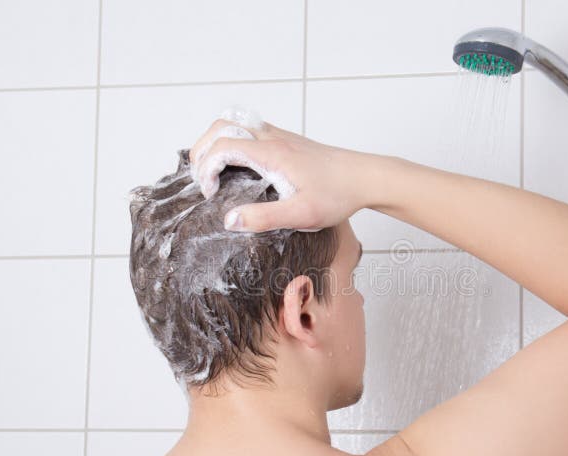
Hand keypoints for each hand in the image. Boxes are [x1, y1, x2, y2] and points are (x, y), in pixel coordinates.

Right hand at [189, 118, 378, 231]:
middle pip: (221, 125)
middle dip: (202, 149)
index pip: (222, 146)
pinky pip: (249, 129)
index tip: (211, 195)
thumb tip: (229, 220)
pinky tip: (238, 167)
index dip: (206, 169)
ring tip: (213, 172)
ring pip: (235, 123)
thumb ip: (264, 218)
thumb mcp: (301, 215)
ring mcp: (279, 136)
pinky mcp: (287, 140)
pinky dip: (232, 141)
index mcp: (271, 153)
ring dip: (216, 142)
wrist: (365, 177)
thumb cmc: (337, 195)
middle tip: (202, 180)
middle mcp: (272, 138)